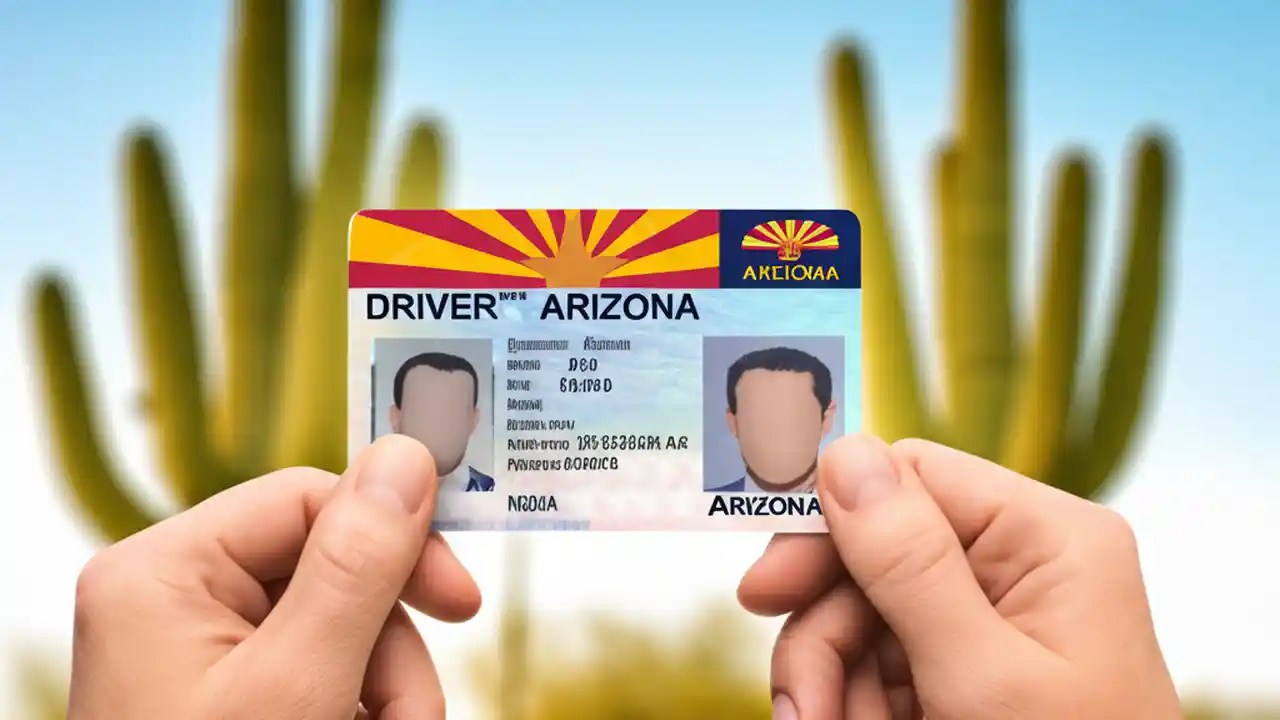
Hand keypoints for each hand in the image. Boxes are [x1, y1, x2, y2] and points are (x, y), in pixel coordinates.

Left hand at [67, 435, 478, 718]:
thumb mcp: (298, 687)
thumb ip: (355, 568)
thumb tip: (406, 455)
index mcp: (164, 573)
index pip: (308, 499)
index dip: (395, 540)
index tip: (462, 602)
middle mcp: (178, 600)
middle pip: (334, 569)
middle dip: (388, 651)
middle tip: (409, 719)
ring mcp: (204, 652)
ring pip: (343, 627)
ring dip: (384, 693)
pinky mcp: (235, 694)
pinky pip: (327, 671)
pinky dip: (361, 710)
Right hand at [738, 435, 1180, 719]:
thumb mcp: (982, 676)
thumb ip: (912, 565)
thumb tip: (845, 454)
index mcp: (1050, 538)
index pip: (910, 477)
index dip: (827, 526)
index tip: (766, 590)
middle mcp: (1022, 566)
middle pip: (873, 556)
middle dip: (825, 634)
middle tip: (799, 706)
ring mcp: (991, 623)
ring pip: (862, 619)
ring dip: (830, 683)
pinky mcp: (966, 672)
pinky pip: (877, 665)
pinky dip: (852, 706)